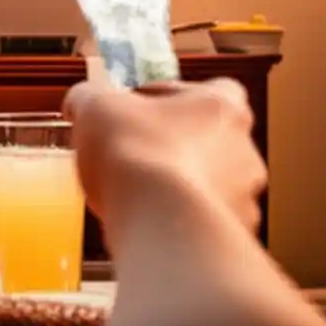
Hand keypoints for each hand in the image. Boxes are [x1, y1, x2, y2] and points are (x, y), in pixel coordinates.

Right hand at [63, 79, 266, 233]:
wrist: (158, 222)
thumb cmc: (135, 152)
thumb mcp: (96, 107)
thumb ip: (90, 96)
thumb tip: (82, 100)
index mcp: (221, 106)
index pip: (214, 90)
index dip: (177, 97)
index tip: (144, 109)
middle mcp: (243, 148)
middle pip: (213, 140)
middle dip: (179, 146)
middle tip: (139, 154)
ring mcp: (244, 195)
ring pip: (213, 185)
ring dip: (184, 187)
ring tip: (142, 195)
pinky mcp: (233, 235)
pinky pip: (207, 224)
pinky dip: (183, 222)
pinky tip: (152, 223)